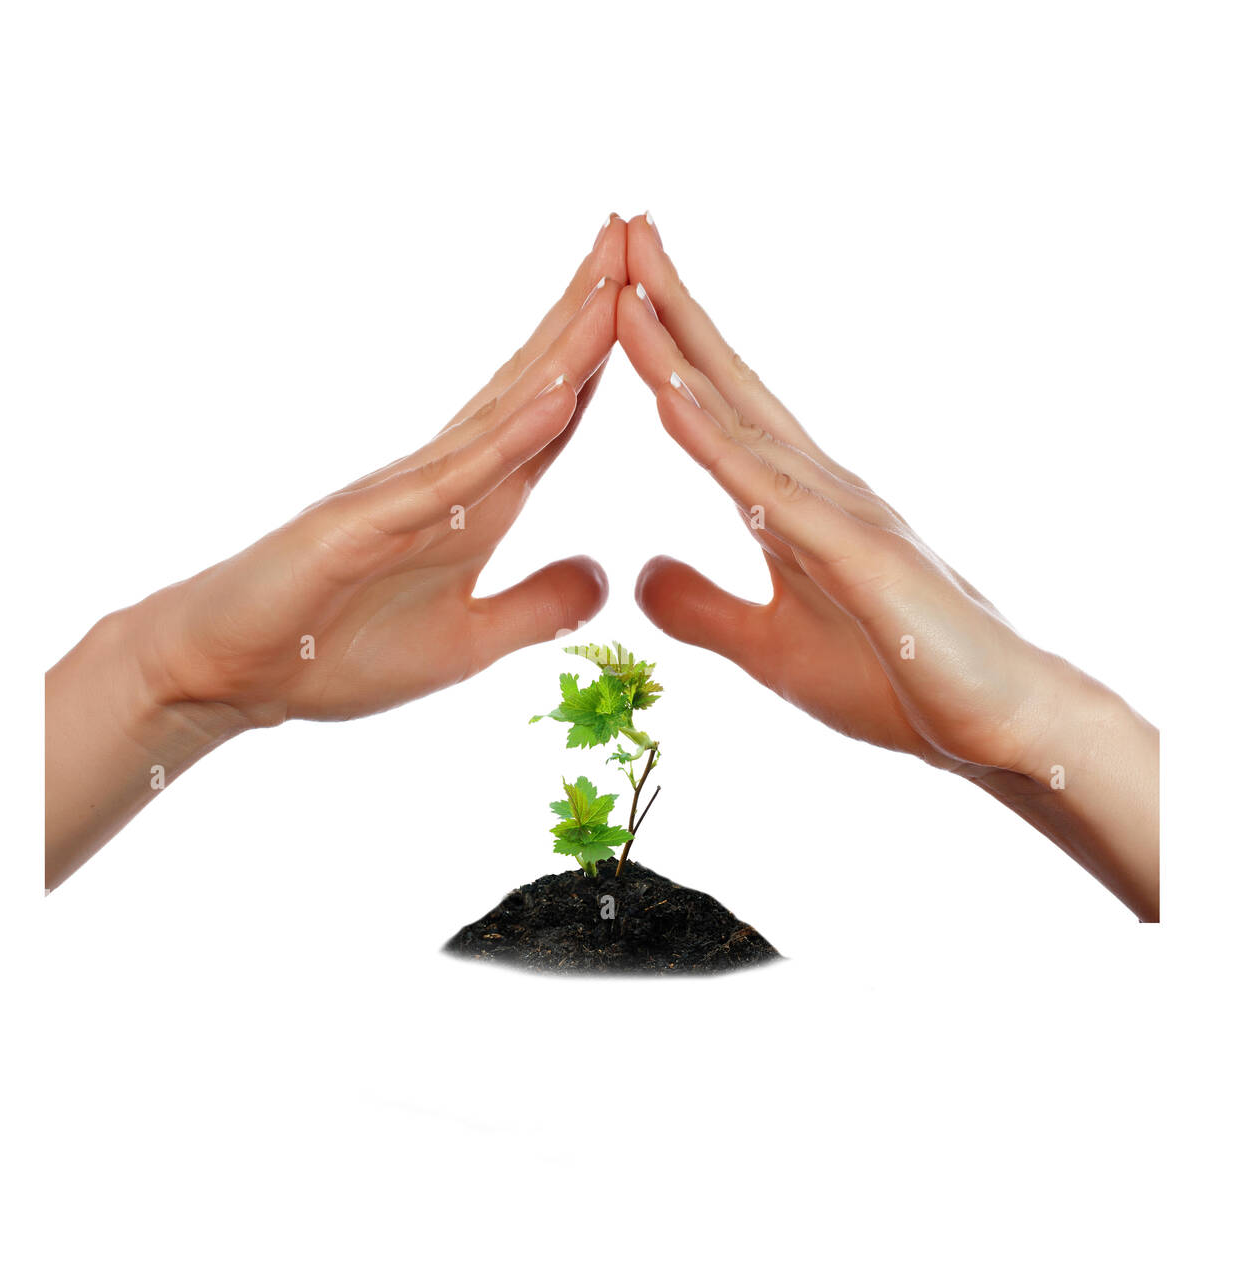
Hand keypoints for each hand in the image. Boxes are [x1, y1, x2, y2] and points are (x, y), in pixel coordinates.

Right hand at [130, 220, 625, 728]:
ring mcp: (405, 493)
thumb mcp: (465, 643)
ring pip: (503, 410)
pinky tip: (560, 396)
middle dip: (591, 310)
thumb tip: (602, 577)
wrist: (232, 677)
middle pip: (535, 383)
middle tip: (640, 229)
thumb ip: (534, 608)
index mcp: (478, 505)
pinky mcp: (365, 523)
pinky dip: (509, 438)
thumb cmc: (331, 655)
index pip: (554, 419)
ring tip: (616, 277)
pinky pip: (453, 477)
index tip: (655, 296)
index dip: (605, 359)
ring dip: (564, 346)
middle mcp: (447, 479)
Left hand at [616, 215, 1157, 917]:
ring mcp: (839, 512)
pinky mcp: (856, 556)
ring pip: (742, 418)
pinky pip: (769, 491)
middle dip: (670, 304)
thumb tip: (639, 572)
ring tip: (630, 276)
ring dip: (681, 347)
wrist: (996, 724)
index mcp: (790, 502)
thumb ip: (704, 608)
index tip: (610, 288)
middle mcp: (815, 485)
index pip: (714, 410)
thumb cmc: (898, 680)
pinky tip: (670, 398)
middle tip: (620, 226)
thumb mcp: (767, 648)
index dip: (662, 349)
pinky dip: (716, 442)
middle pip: (726, 383)